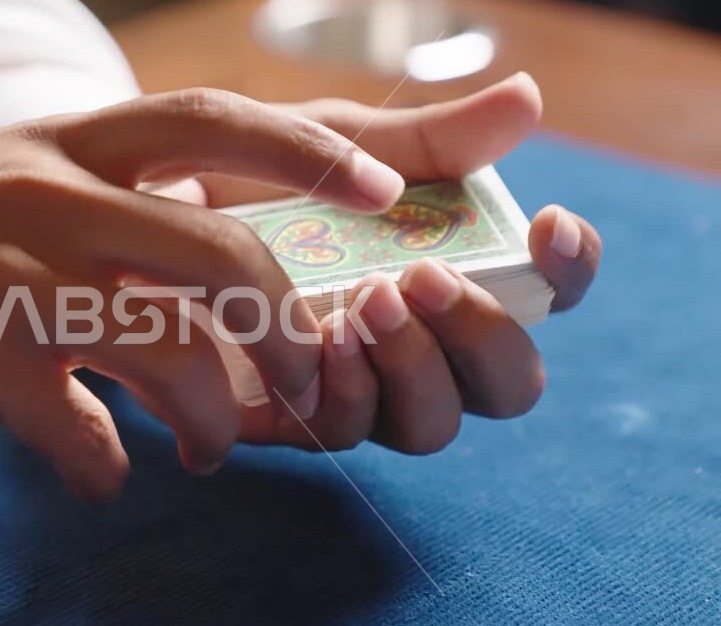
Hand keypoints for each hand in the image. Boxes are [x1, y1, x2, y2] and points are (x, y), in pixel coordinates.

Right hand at [0, 88, 419, 499]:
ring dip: (214, 416)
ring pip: (176, 349)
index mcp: (64, 145)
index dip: (313, 150)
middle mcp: (51, 197)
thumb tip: (196, 260)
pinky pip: (82, 429)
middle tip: (306, 385)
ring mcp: (12, 278)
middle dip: (293, 334)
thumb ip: (96, 207)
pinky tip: (99, 474)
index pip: (214, 123)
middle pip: (230, 256)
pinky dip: (108, 465)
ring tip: (204, 451)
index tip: (385, 184)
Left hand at [227, 74, 602, 452]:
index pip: (545, 295)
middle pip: (506, 385)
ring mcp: (361, 388)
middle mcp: (419, 346)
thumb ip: (430, 141)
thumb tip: (526, 99)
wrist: (153, 205)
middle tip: (427, 276)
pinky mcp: (294, 415)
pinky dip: (346, 388)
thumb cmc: (262, 176)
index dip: (568, 272)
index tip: (547, 225)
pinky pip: (344, 430)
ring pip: (430, 423)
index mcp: (452, 276)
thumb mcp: (343, 146)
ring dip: (413, 364)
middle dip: (485, 338)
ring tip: (367, 299)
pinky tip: (320, 341)